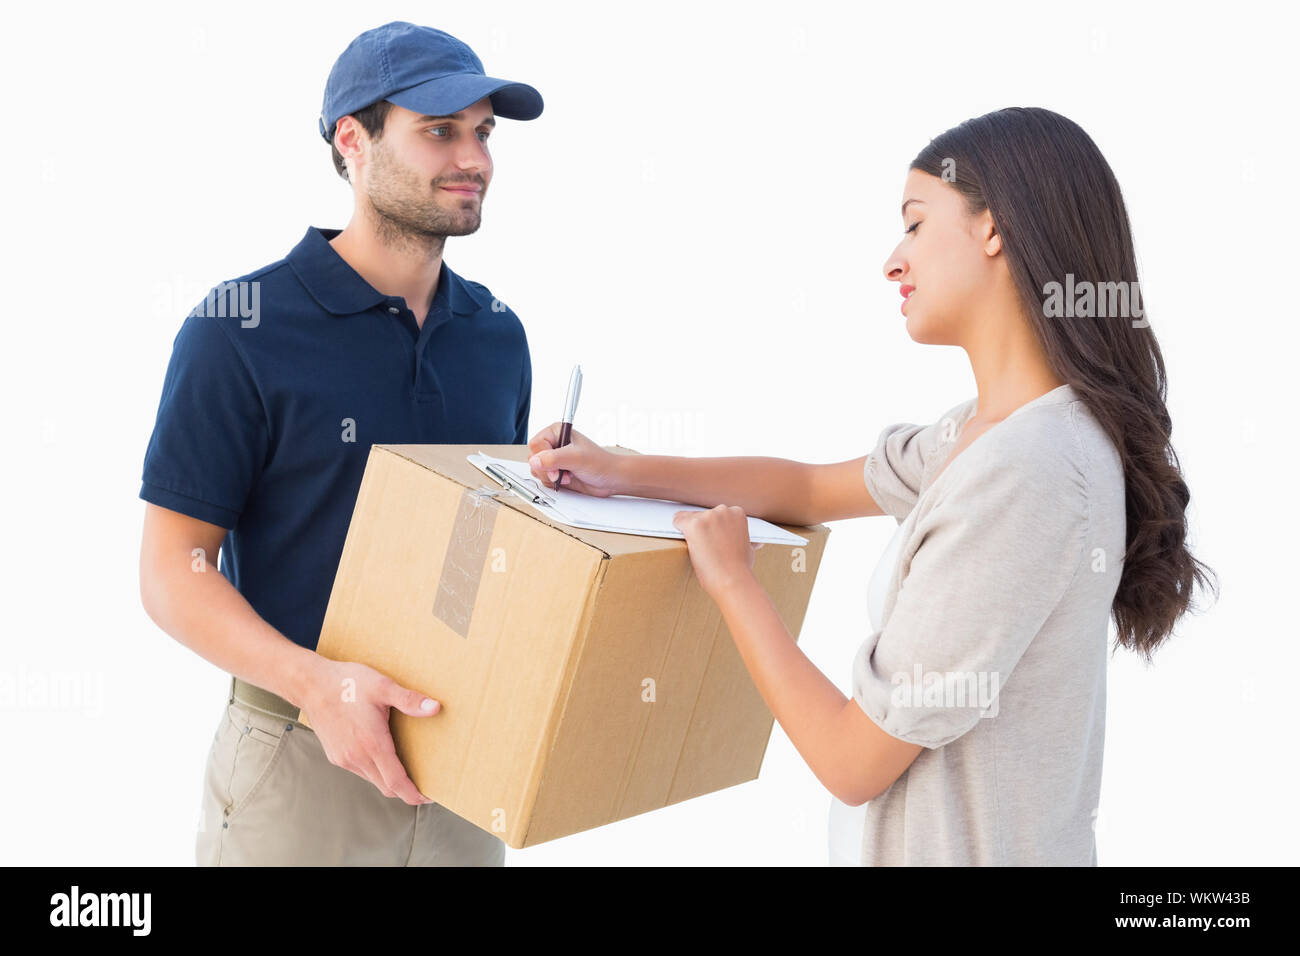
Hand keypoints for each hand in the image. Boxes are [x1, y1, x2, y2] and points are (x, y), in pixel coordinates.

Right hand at [298, 658, 439, 805]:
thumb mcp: (383, 686)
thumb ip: (409, 700)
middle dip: (405, 790)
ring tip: (406, 768)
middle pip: (386, 786)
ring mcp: (344, 758)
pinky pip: (360, 771)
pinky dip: (375, 771)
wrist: (311, 684)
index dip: (413, 794)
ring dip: (389, 780)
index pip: (395, 782)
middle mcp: (356, 757)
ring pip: (373, 779)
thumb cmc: (347, 683)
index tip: (427, 797)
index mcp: (371, 744)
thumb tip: (435, 707)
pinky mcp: (335, 756)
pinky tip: (382, 755)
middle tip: (424, 785)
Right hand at [527, 422, 621, 496]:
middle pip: (533, 458)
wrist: (610, 478)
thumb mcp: (576, 458)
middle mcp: (553, 444)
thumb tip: (534, 461)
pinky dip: (553, 483)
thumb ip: (553, 459)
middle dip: (547, 470)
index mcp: (556, 432)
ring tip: (568, 475)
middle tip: (562, 473)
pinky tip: (567, 480)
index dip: (543, 458)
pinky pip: (543, 479)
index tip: (556, 467)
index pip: (535, 444)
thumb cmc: (600, 463)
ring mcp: (553, 459)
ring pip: (536, 470)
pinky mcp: (555, 471)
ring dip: (551, 477)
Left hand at [671, 504, 762, 598]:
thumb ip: (743, 538)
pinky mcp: (694, 525)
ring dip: (690, 530)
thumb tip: (754, 542)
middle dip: (702, 527)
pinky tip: (680, 538)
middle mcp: (723, 510)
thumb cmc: (741, 568)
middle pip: (703, 514)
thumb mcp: (748, 547)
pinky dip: (676, 529)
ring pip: (690, 518)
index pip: (717, 513)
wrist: (732, 580)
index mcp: (737, 512)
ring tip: (696, 547)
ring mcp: (708, 517)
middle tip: (705, 545)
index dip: (712, 527)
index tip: (712, 537)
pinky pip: (677, 521)